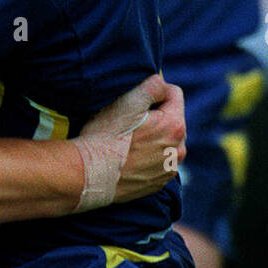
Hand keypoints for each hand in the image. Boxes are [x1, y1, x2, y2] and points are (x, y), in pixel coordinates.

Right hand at [75, 74, 184, 209]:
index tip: (134, 103)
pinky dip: (148, 159)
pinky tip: (129, 160)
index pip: (174, 94)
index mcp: (175, 125)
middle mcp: (179, 149)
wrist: (89, 176)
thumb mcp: (126, 102)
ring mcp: (169, 169)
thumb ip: (152, 86)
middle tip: (129, 125)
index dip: (154, 94)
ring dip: (153, 140)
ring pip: (166, 143)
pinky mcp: (157, 184)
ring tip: (128, 144)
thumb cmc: (106, 138)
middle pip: (172, 120)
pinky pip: (159, 164)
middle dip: (156, 118)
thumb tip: (162, 82)